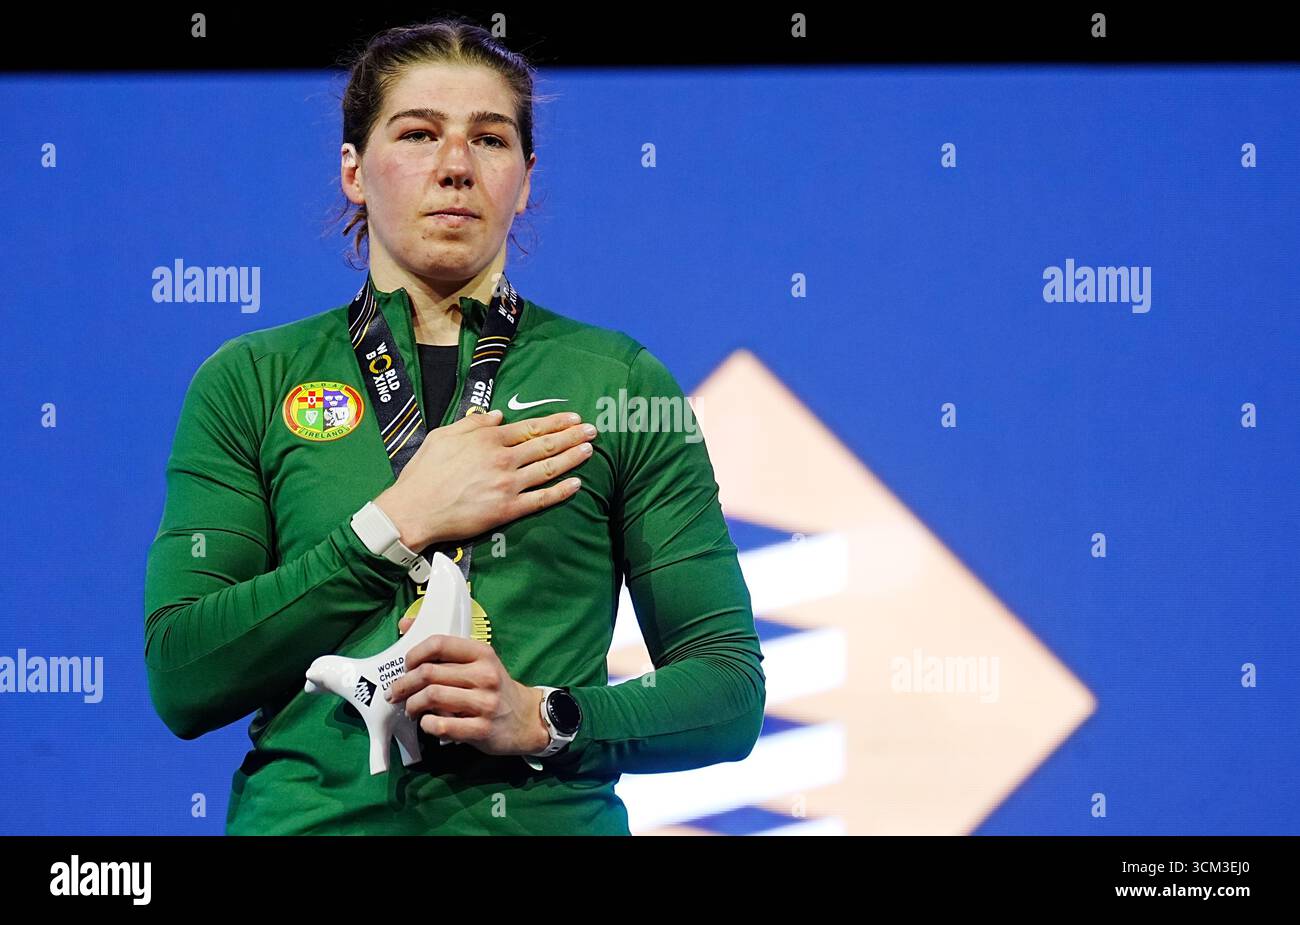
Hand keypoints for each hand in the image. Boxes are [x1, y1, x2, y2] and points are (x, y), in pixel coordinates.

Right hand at [374, 409, 596, 549]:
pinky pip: (540, 499)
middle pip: (545, 445)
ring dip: (572, 458)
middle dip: (571, 436)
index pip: (529, 428)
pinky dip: (561, 491)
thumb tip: (496, 416)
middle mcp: (502, 459)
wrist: (414, 509)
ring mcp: (507, 485)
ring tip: (590, 450)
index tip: (573, 419)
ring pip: (548, 469)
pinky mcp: (507, 509)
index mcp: (488, 439)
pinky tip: (577, 484)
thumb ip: (472, 423)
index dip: (555, 423)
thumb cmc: (424, 472)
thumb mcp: (443, 436)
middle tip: (593, 431)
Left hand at [384, 633, 550, 756]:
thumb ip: (445, 648)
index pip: (438, 644)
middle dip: (403, 684)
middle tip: (396, 692)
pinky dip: (426, 724)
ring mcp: (484, 703)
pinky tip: (427, 723)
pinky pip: (441, 726)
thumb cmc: (494, 687)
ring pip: (431, 697)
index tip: (406, 665)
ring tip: (410, 709)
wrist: (527, 719)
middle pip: (428, 673)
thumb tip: (404, 625)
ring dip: (412, 705)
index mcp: (482, 653)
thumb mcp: (478, 662)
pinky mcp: (482, 730)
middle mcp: (485, 675)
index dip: (414, 654)